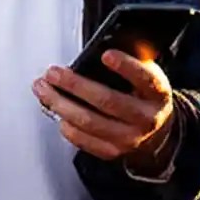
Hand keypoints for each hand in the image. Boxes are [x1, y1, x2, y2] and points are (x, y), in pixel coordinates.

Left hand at [32, 50, 175, 170]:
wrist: (156, 134)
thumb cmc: (142, 96)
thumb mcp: (146, 75)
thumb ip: (130, 61)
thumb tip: (98, 47)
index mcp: (157, 94)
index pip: (145, 79)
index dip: (126, 67)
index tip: (106, 55)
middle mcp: (145, 118)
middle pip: (107, 101)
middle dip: (75, 85)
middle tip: (53, 73)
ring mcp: (130, 138)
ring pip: (90, 122)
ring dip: (61, 104)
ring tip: (43, 89)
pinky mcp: (113, 152)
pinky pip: (85, 141)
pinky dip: (67, 126)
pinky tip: (56, 112)